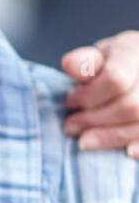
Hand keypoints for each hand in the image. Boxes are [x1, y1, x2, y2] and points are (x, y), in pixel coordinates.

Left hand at [62, 31, 138, 156]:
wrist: (135, 69)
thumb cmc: (111, 64)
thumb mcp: (97, 57)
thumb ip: (85, 62)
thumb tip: (70, 64)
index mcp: (136, 50)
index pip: (116, 79)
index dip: (88, 96)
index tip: (70, 102)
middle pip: (130, 106)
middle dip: (94, 120)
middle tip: (70, 126)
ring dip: (109, 137)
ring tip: (84, 140)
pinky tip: (126, 152)